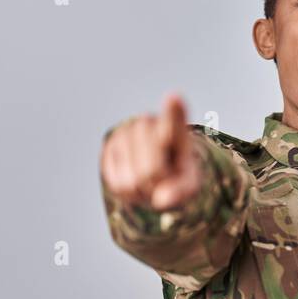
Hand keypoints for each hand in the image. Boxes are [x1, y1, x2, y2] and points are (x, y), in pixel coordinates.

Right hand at [100, 92, 201, 210]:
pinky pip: (117, 182)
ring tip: (148, 179)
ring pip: (133, 179)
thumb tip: (163, 200)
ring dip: (142, 189)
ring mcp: (125, 133)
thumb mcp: (189, 185)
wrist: (156, 173)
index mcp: (175, 130)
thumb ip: (182, 191)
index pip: (174, 122)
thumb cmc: (178, 176)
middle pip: (152, 170)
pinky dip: (128, 191)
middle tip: (163, 179)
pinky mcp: (108, 147)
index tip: (174, 98)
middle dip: (159, 184)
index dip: (173, 112)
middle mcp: (148, 123)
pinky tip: (133, 179)